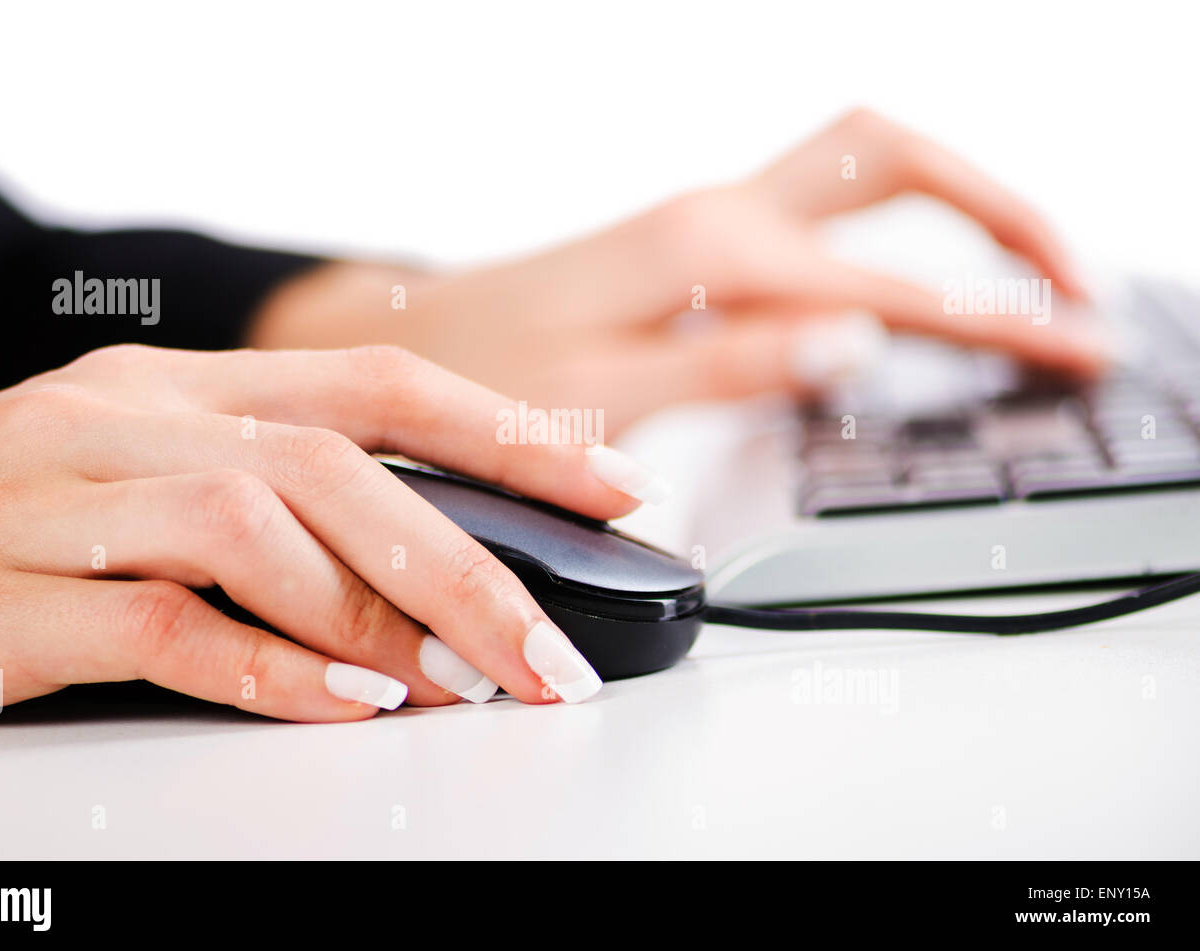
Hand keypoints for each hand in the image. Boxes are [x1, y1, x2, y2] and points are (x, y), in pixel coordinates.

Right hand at [0, 345, 659, 718]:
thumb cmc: (13, 525)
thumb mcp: (152, 480)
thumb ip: (282, 508)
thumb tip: (431, 579)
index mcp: (179, 385)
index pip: (377, 382)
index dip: (507, 432)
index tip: (612, 488)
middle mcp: (125, 417)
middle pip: (335, 465)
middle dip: (466, 562)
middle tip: (551, 651)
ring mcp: (57, 497)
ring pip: (256, 530)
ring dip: (376, 616)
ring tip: (459, 686)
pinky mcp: (2, 593)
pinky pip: (162, 627)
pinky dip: (269, 670)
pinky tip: (343, 706)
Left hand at [250, 109, 1105, 433]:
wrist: (407, 342)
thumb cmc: (479, 379)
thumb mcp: (600, 397)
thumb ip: (733, 365)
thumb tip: (856, 339)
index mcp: (708, 254)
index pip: (895, 278)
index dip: (1000, 316)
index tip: (1077, 349)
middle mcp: (717, 217)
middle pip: (897, 163)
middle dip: (1001, 212)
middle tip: (1071, 290)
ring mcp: (708, 222)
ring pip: (865, 171)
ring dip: (957, 208)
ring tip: (1024, 279)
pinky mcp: (696, 243)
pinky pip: (824, 211)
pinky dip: (899, 231)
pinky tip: (916, 286)